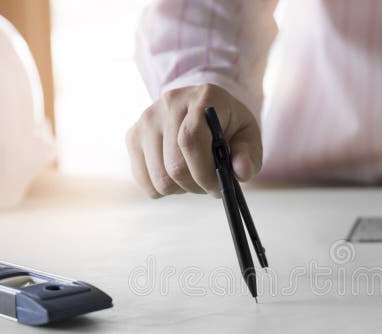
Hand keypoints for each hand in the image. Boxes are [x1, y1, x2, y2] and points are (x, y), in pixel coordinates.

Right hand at [126, 84, 261, 197]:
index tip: (218, 186)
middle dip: (196, 185)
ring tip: (193, 176)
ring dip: (179, 188)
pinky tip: (175, 174)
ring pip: (158, 178)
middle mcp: (169, 103)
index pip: (191, 139)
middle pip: (174, 165)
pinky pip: (143, 180)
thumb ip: (248, 155)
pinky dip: (162, 189)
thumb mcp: (248, 136)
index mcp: (203, 98)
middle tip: (208, 184)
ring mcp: (147, 119)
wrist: (202, 109)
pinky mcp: (133, 135)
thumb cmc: (228, 126)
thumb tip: (241, 172)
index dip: (204, 172)